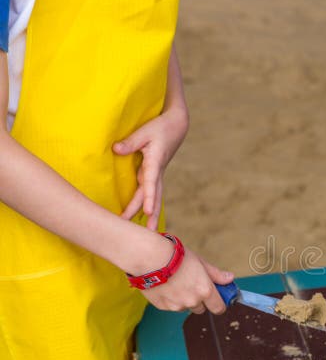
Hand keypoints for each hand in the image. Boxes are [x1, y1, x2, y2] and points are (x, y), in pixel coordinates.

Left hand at [113, 106, 188, 229]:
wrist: (177, 126)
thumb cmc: (160, 127)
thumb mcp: (144, 131)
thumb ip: (130, 142)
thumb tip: (115, 150)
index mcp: (155, 163)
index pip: (151, 183)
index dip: (150, 198)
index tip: (148, 212)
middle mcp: (157, 172)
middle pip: (152, 196)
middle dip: (149, 215)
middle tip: (146, 234)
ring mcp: (156, 174)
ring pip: (153, 197)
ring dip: (151, 214)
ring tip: (149, 232)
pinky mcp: (154, 173)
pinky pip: (151, 192)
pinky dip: (148, 205)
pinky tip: (143, 216)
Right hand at [141, 243, 234, 314]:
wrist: (151, 258)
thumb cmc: (177, 257)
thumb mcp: (200, 263)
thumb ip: (216, 274)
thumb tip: (229, 279)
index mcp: (205, 290)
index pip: (218, 308)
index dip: (219, 304)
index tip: (216, 300)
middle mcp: (192, 301)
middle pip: (201, 308)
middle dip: (199, 300)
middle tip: (191, 285)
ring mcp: (177, 305)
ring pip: (184, 307)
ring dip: (183, 300)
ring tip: (176, 282)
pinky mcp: (163, 306)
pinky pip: (171, 306)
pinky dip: (170, 299)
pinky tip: (165, 285)